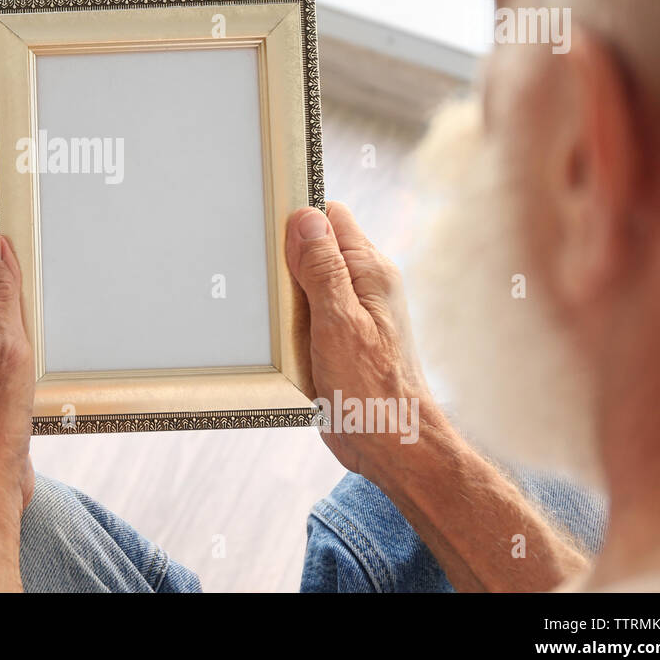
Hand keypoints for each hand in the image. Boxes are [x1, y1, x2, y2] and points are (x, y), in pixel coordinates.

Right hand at [285, 202, 437, 483]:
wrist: (391, 444)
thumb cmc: (372, 389)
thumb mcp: (337, 321)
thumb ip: (321, 268)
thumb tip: (305, 217)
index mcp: (371, 270)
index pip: (330, 216)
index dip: (299, 218)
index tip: (269, 235)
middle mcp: (365, 285)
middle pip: (316, 246)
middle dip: (286, 259)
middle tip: (267, 285)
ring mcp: (353, 311)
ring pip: (308, 281)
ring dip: (285, 295)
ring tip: (273, 318)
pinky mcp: (340, 337)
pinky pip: (308, 311)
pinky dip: (290, 319)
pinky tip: (279, 337)